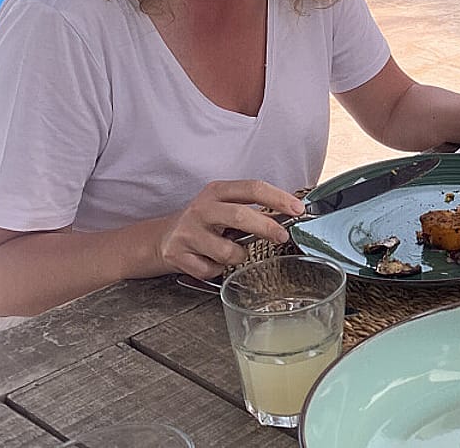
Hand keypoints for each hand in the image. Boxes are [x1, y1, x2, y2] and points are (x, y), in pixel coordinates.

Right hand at [154, 180, 304, 279]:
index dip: (279, 198)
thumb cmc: (204, 222)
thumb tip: (290, 214)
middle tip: (282, 236)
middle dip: (267, 227)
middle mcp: (202, 209)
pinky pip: (210, 270)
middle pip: (241, 216)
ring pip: (227, 251)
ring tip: (230, 251)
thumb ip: (253, 207)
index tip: (298, 209)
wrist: (161, 237)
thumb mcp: (225, 205)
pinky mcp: (177, 255)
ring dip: (237, 256)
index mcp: (217, 191)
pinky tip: (210, 261)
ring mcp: (188, 232)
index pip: (253, 188)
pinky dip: (216, 270)